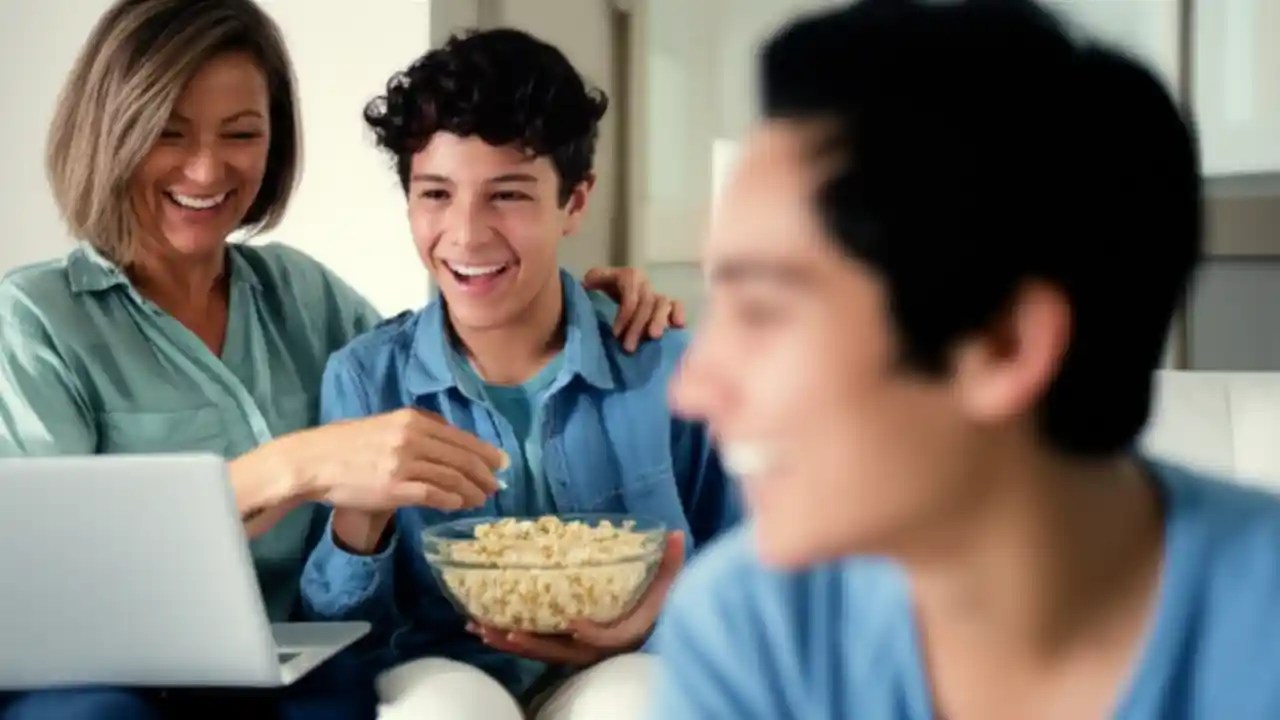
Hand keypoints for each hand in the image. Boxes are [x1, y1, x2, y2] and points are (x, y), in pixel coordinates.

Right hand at [287, 407, 506, 512]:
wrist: (313, 461)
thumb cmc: (347, 444)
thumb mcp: (386, 425)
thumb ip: (418, 431)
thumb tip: (450, 445)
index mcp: (412, 420)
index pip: (460, 437)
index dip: (484, 452)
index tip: (500, 463)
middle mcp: (412, 438)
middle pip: (461, 457)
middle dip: (484, 473)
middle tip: (497, 485)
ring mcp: (403, 464)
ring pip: (451, 477)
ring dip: (471, 490)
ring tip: (481, 498)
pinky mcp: (393, 488)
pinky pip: (432, 494)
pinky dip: (451, 499)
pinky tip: (459, 504)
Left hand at [468, 531, 685, 666]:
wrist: (651, 634)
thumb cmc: (658, 608)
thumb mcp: (668, 586)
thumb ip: (671, 563)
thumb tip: (677, 534)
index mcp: (623, 636)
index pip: (606, 640)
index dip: (591, 635)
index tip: (573, 623)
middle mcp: (596, 650)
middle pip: (559, 651)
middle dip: (530, 642)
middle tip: (502, 629)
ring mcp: (577, 650)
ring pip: (541, 651)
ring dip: (510, 641)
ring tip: (480, 628)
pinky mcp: (564, 646)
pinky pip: (535, 645)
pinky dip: (511, 638)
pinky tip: (486, 627)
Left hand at [582, 267, 686, 352]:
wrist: (605, 302)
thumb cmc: (596, 298)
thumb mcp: (589, 288)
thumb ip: (589, 286)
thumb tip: (586, 285)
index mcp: (625, 276)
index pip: (629, 289)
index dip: (625, 313)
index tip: (615, 334)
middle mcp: (643, 283)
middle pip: (646, 300)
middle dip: (637, 325)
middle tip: (629, 348)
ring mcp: (655, 294)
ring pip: (663, 302)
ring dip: (658, 321)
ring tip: (653, 338)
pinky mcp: (667, 306)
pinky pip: (676, 305)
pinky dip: (679, 313)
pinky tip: (678, 325)